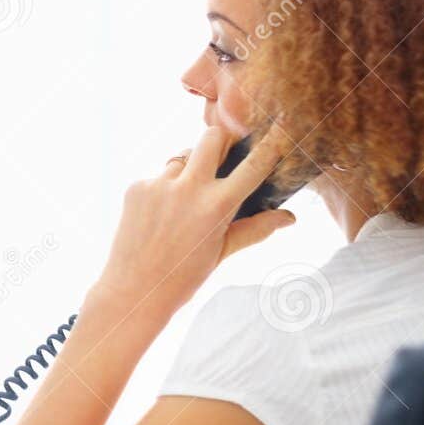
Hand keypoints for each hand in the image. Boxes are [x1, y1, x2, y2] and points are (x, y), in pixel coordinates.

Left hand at [90, 125, 295, 320]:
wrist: (134, 291)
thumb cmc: (183, 277)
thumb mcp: (223, 252)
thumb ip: (256, 229)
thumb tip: (289, 218)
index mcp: (217, 206)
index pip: (253, 165)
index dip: (270, 147)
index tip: (278, 133)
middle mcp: (188, 188)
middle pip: (213, 136)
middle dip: (222, 140)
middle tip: (224, 156)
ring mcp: (159, 185)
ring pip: (183, 157)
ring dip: (190, 170)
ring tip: (185, 202)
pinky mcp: (137, 187)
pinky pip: (158, 176)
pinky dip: (165, 189)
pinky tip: (161, 215)